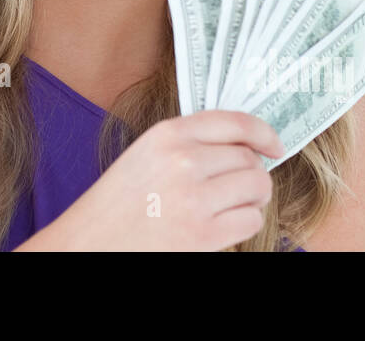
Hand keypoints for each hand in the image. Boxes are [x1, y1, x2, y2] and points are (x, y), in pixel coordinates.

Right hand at [47, 109, 285, 250]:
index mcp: (167, 134)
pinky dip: (246, 224)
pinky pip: (251, 220)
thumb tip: (244, 147)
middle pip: (250, 158)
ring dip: (253, 199)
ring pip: (257, 187)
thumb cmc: (118, 202)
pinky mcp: (203, 234)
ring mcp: (194, 198)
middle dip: (254, 173)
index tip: (274, 145)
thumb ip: (187, 143)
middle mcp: (183, 160)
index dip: (263, 132)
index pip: (234, 122)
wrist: (90, 242)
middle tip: (240, 188)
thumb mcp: (146, 154)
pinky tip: (224, 226)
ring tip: (232, 207)